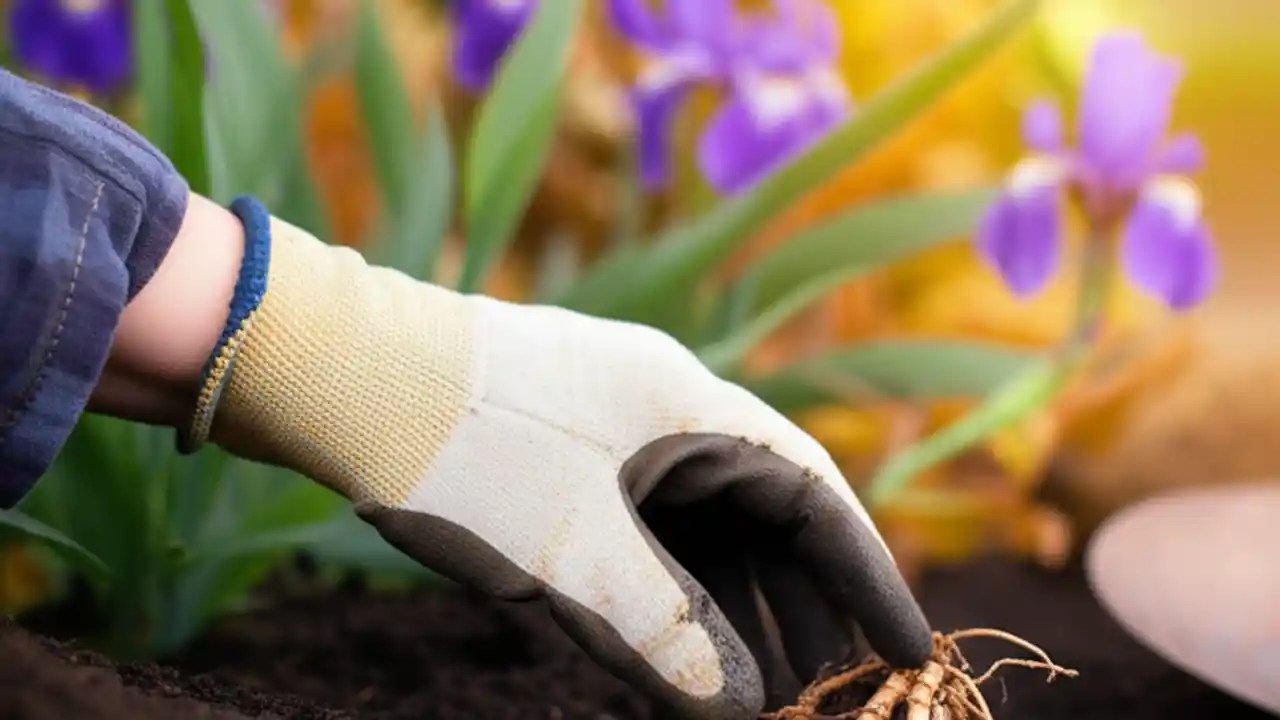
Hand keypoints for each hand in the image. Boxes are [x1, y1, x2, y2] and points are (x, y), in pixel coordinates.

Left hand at [187, 202, 931, 718]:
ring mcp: (611, 435)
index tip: (911, 649)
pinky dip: (667, 594)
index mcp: (690, 409)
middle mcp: (664, 414)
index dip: (868, 576)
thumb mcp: (572, 554)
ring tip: (750, 693)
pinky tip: (670, 655)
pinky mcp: (563, 461)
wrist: (333, 376)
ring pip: (702, 531)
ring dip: (730, 610)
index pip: (815, 495)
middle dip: (797, 610)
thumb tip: (738, 708)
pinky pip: (643, 533)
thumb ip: (665, 633)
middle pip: (765, 518)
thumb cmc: (461, 449)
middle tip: (819, 694)